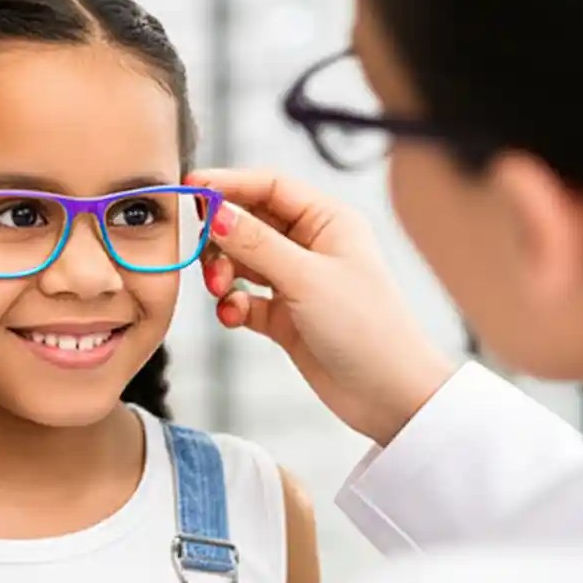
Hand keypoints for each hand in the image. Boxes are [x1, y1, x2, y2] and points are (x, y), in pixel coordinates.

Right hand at [192, 169, 455, 446]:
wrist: (391, 396)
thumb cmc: (367, 329)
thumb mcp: (307, 278)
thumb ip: (256, 242)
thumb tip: (215, 211)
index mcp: (328, 221)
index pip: (270, 187)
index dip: (229, 185)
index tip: (191, 190)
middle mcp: (311, 246)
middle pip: (249, 222)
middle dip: (222, 238)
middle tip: (206, 258)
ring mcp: (297, 282)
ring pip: (242, 261)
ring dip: (223, 273)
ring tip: (220, 291)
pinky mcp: (285, 316)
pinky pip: (244, 299)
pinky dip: (232, 305)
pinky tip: (233, 317)